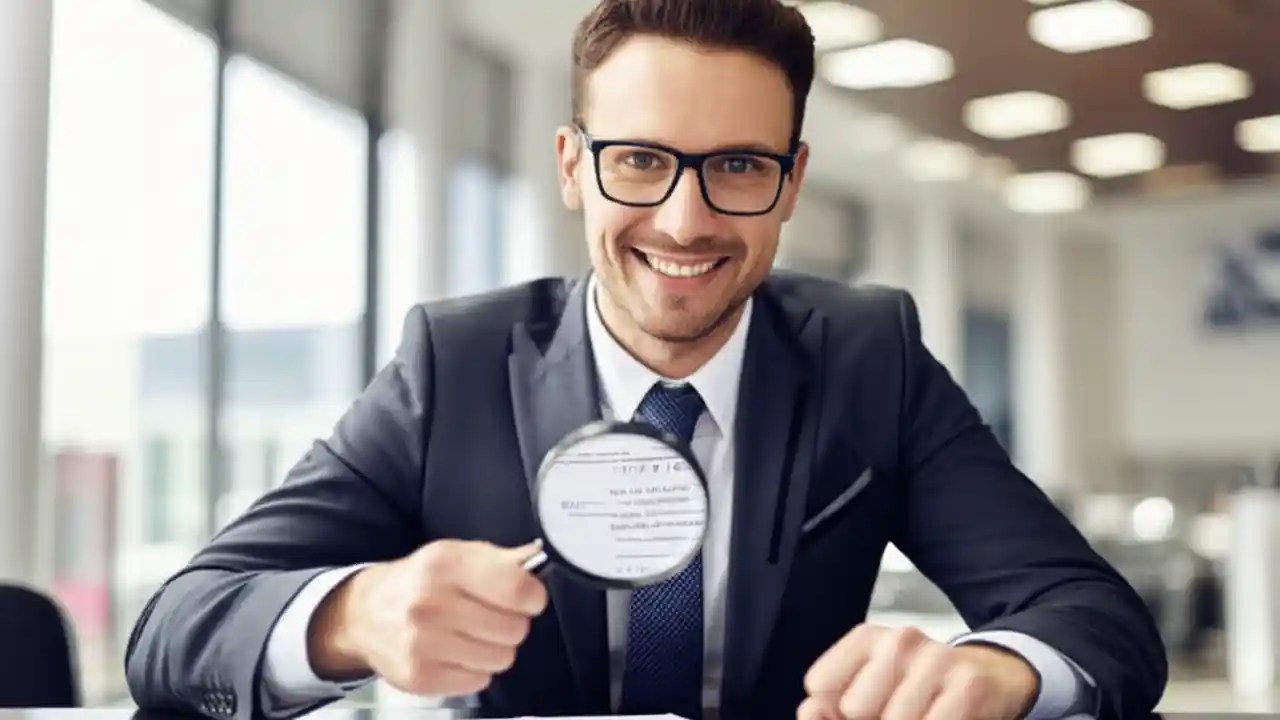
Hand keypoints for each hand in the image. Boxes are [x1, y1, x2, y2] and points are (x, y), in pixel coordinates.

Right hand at [308, 539, 547, 696]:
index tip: (527, 597)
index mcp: (446, 565)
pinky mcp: (420, 677)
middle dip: (512, 623)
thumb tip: (535, 560)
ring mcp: (423, 643)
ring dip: (494, 649)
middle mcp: (431, 603)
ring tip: (472, 635)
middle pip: (514, 629)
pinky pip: (479, 681)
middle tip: (492, 616)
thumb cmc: (419, 582)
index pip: (517, 589)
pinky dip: (474, 670)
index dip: (532, 596)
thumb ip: (499, 558)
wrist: (365, 613)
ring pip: (501, 658)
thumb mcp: (455, 555)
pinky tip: (455, 652)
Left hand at [798, 625, 1038, 719]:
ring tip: (923, 716)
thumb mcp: (872, 695)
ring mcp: (935, 659)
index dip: (834, 713)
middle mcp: (899, 639)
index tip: (860, 712)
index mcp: (867, 639)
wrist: (995, 680)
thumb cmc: (923, 693)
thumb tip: (810, 710)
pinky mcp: (968, 685)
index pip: (818, 685)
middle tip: (897, 716)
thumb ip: (830, 710)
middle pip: (854, 708)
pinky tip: (943, 718)